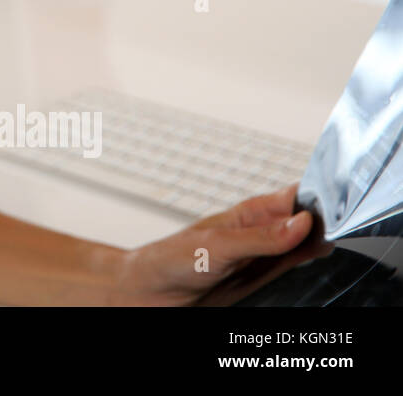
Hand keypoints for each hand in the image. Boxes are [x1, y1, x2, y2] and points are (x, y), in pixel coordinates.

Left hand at [116, 183, 333, 305]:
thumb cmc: (170, 259)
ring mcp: (263, 259)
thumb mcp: (218, 245)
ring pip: (304, 251)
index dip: (317, 198)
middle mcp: (260, 234)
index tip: (338, 204)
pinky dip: (308, 273)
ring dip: (317, 249)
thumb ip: (261, 237)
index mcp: (249, 213)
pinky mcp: (262, 283)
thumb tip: (302, 222)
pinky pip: (293, 276)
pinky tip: (317, 271)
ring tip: (330, 248)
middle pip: (305, 225)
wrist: (149, 293)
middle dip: (324, 226)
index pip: (294, 197)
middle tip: (341, 231)